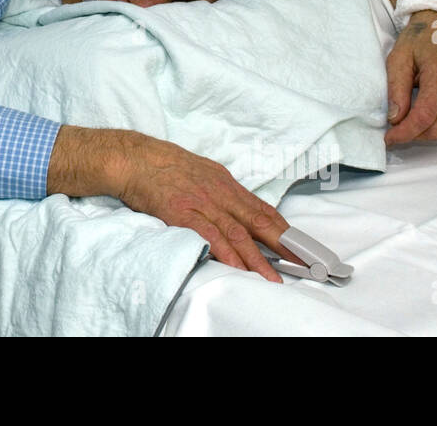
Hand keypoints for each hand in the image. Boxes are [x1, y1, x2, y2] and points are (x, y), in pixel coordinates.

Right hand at [114, 134, 295, 281]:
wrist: (135, 158)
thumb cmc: (166, 165)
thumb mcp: (203, 172)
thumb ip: (222, 191)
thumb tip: (240, 209)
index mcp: (226, 184)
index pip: (262, 210)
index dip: (283, 230)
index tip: (300, 247)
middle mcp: (220, 194)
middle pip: (258, 222)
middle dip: (282, 245)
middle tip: (301, 265)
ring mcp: (202, 203)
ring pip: (236, 233)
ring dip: (256, 258)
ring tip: (270, 278)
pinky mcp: (182, 213)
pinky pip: (208, 236)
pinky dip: (224, 252)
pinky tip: (235, 267)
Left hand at [384, 9, 436, 144]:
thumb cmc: (418, 39)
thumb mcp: (397, 59)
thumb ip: (395, 90)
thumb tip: (395, 119)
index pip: (424, 117)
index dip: (404, 133)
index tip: (388, 137)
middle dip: (413, 136)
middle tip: (394, 131)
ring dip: (424, 133)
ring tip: (405, 123)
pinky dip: (435, 126)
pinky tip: (420, 117)